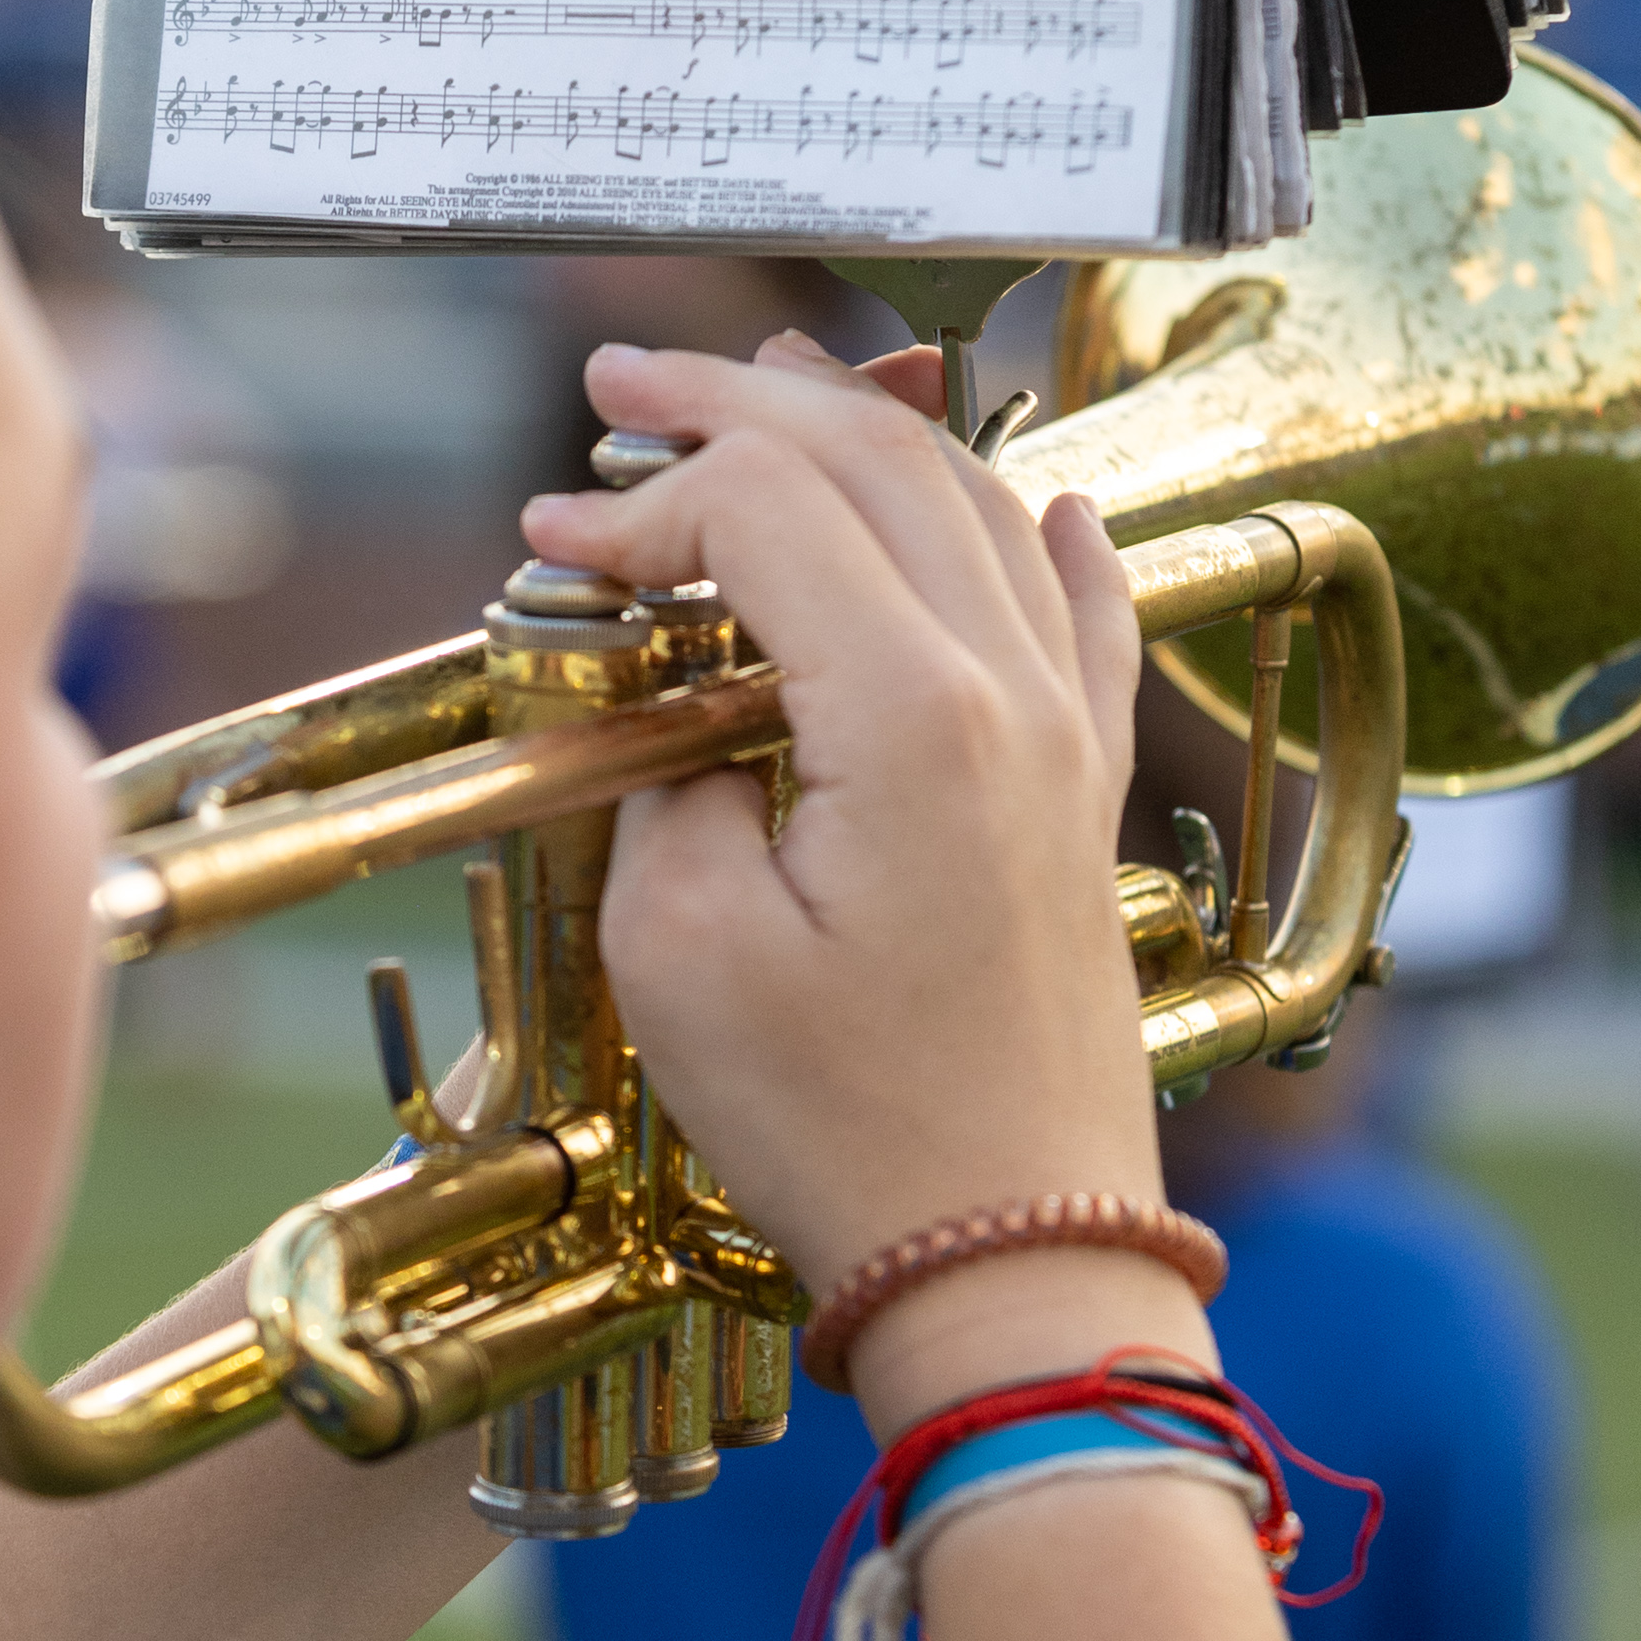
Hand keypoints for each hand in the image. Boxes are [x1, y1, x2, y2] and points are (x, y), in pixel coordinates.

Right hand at [519, 332, 1168, 1317]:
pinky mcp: (1089, 794)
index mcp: (914, 715)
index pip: (767, 512)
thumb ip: (667, 783)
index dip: (644, 507)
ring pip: (978, 504)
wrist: (1012, 1255)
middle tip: (619, 385)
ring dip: (858, 435)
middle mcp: (1013, 691)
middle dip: (735, 403)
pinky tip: (1043, 494)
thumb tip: (687, 709)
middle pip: (877, 461)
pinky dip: (1041, 530)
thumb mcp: (682, 954)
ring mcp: (1071, 736)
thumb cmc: (848, 1129)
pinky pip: (1085, 612)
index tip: (551, 550)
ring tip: (758, 400)